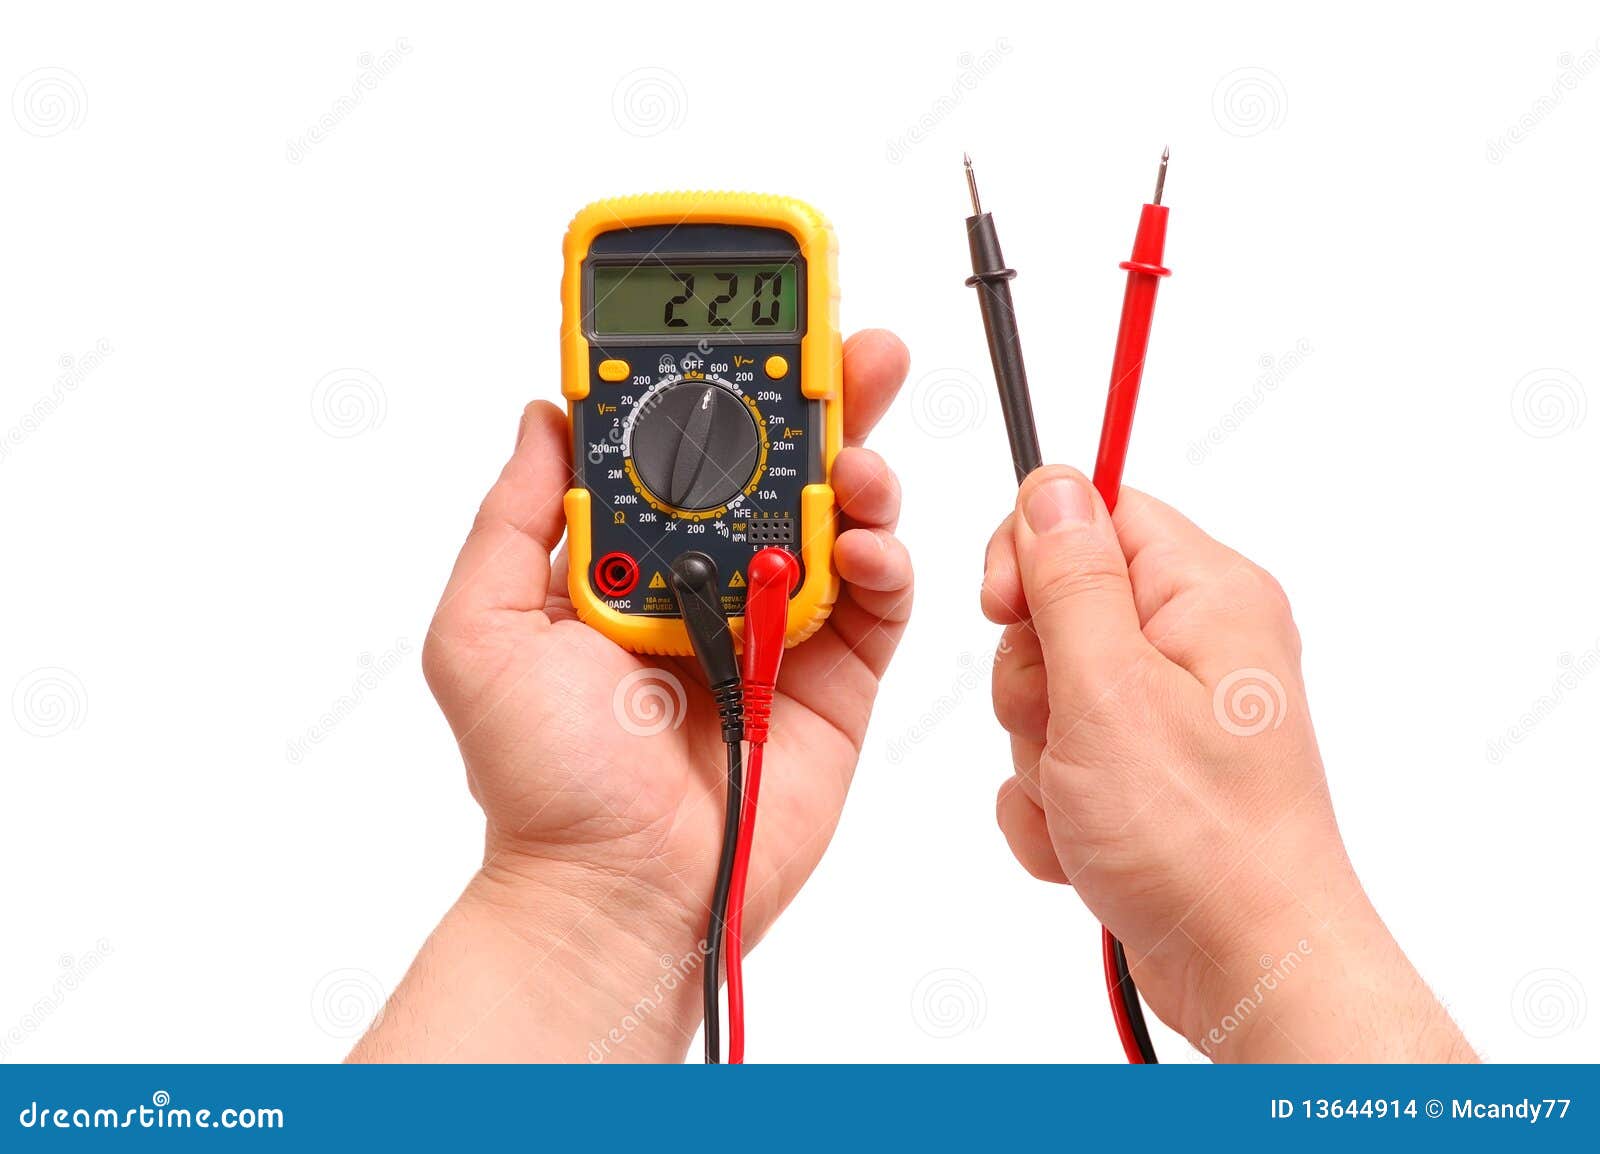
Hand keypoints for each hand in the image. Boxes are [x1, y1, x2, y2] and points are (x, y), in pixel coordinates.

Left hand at [352, 330, 912, 1062]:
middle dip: (819, 396)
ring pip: (841, 516)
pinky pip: (881, 599)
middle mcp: (713, 574)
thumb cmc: (544, 780)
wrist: (617, 891)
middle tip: (850, 346)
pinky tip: (872, 546)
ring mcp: (781, 622)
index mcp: (635, 555)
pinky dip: (888, 560)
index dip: (712, 380)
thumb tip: (544, 413)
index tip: (739, 321)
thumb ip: (515, 519)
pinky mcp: (837, 677)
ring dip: (860, 469)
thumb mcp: (483, 631)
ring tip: (855, 464)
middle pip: (778, 462)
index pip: (680, 443)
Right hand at [982, 466, 1472, 1061]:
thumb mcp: (1110, 688)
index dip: (1030, 554)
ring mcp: (1169, 712)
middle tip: (1073, 734)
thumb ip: (1070, 578)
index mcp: (1206, 595)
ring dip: (1041, 754)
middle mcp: (1196, 643)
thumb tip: (1051, 485)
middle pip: (1055, 608)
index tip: (1005, 612)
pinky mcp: (1146, 771)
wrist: (1248, 965)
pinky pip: (1058, 759)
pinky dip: (1054, 804)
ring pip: (1046, 691)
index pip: (1094, 511)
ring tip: (1089, 802)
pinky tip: (1087, 841)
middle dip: (1032, 682)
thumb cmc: (1198, 838)